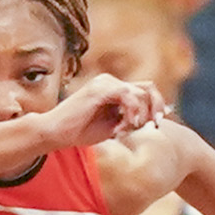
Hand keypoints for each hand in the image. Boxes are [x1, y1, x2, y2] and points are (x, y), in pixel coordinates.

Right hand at [45, 74, 165, 148]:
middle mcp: (110, 81)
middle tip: (154, 125)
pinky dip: (130, 112)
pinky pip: (127, 96)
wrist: (56, 132)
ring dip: (140, 114)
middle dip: (155, 108)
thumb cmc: (81, 131)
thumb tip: (154, 119)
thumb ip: (131, 120)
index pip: (146, 89)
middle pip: (148, 87)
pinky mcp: (99, 89)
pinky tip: (121, 126)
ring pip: (140, 93)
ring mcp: (104, 83)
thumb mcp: (113, 126)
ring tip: (126, 129)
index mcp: (114, 88)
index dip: (157, 104)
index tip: (158, 122)